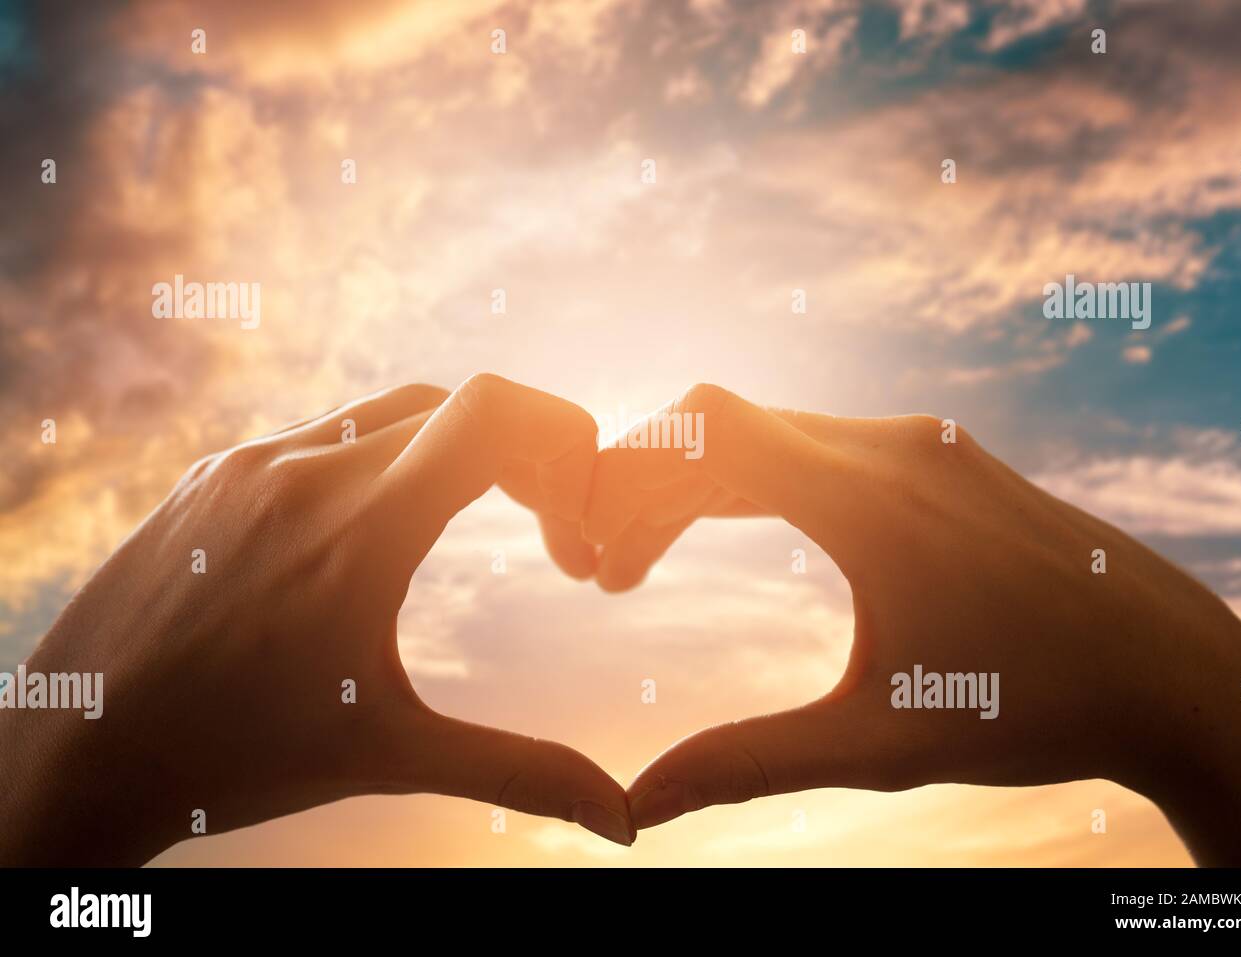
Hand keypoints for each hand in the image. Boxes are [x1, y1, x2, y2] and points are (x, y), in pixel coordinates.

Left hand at [0, 375, 632, 864]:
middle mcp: (305, 471)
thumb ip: (519, 770)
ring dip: (452, 452)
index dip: (563, 436)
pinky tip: (377, 532)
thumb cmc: (234, 758)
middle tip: (549, 533)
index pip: (493, 412)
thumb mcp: (389, 755)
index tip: (579, 509)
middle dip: (524, 459)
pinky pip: (321, 435)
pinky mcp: (210, 475)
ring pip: (388, 414)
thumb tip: (622, 821)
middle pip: (457, 406)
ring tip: (472, 525)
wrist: (74, 752)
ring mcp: (249, 464)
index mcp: (361, 528)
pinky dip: (380, 460)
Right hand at [581, 384, 1240, 864]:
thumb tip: (639, 803)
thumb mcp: (881, 744)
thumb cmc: (1035, 707)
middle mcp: (890, 447)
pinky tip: (728, 529)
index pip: (705, 431)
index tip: (595, 561)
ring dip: (694, 487)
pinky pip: (814, 444)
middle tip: (603, 576)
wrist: (1171, 669)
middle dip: (644, 490)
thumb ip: (750, 763)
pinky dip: (750, 480)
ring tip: (642, 566)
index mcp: (868, 498)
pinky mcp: (938, 456)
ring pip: (765, 432)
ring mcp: (919, 443)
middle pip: (720, 424)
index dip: (626, 477)